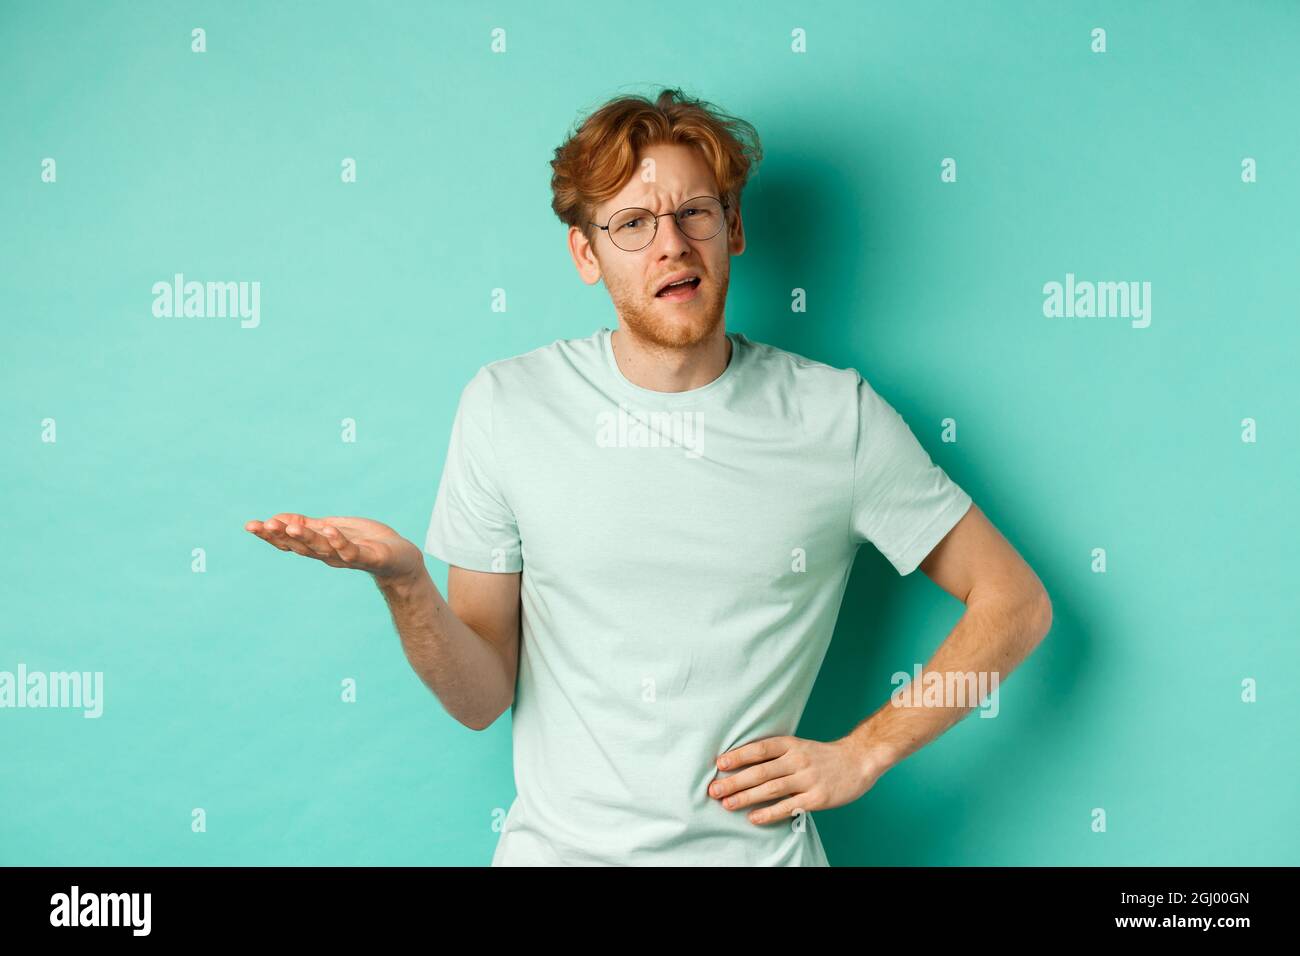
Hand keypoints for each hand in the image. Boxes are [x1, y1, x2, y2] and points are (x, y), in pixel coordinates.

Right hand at [244, 512, 423, 580]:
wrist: (400, 558)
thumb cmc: (365, 541)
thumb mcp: (332, 529)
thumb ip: (309, 526)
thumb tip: (278, 519)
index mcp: (319, 547)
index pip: (290, 542)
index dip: (270, 535)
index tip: (251, 525)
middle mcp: (329, 555)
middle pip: (301, 546)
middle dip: (280, 536)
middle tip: (262, 526)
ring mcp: (348, 557)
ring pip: (323, 548)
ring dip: (307, 538)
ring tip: (291, 527)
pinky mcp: (369, 557)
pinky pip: (352, 551)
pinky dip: (340, 542)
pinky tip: (330, 530)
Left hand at [708, 735, 885, 824]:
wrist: (859, 760)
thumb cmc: (822, 756)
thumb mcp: (799, 745)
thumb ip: (776, 754)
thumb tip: (743, 763)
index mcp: (791, 744)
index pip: (759, 748)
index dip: (738, 755)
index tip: (719, 763)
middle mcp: (798, 760)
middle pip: (760, 771)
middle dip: (734, 781)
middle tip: (713, 790)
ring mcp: (807, 779)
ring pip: (771, 789)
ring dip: (746, 797)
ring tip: (726, 804)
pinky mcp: (817, 798)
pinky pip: (788, 807)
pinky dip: (769, 813)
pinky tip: (753, 818)